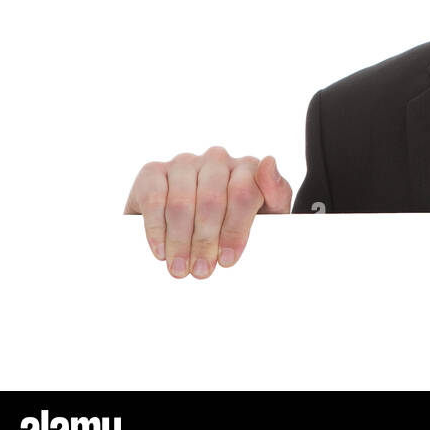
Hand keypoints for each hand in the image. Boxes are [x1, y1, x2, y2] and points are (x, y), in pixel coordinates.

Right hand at [124, 146, 291, 277]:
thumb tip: (269, 161)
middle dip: (206, 241)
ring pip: (182, 202)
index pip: (243, 194)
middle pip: (211, 200)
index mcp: (247, 167)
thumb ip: (276, 191)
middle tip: (202, 270)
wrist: (201, 223)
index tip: (228, 260)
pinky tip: (161, 250)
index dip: (235, 230)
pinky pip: (154, 200)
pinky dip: (156, 229)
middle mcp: (216, 159)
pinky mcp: (153, 172)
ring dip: (180, 240)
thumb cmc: (239, 220)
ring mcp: (184, 163)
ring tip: (180, 268)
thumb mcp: (268, 213)